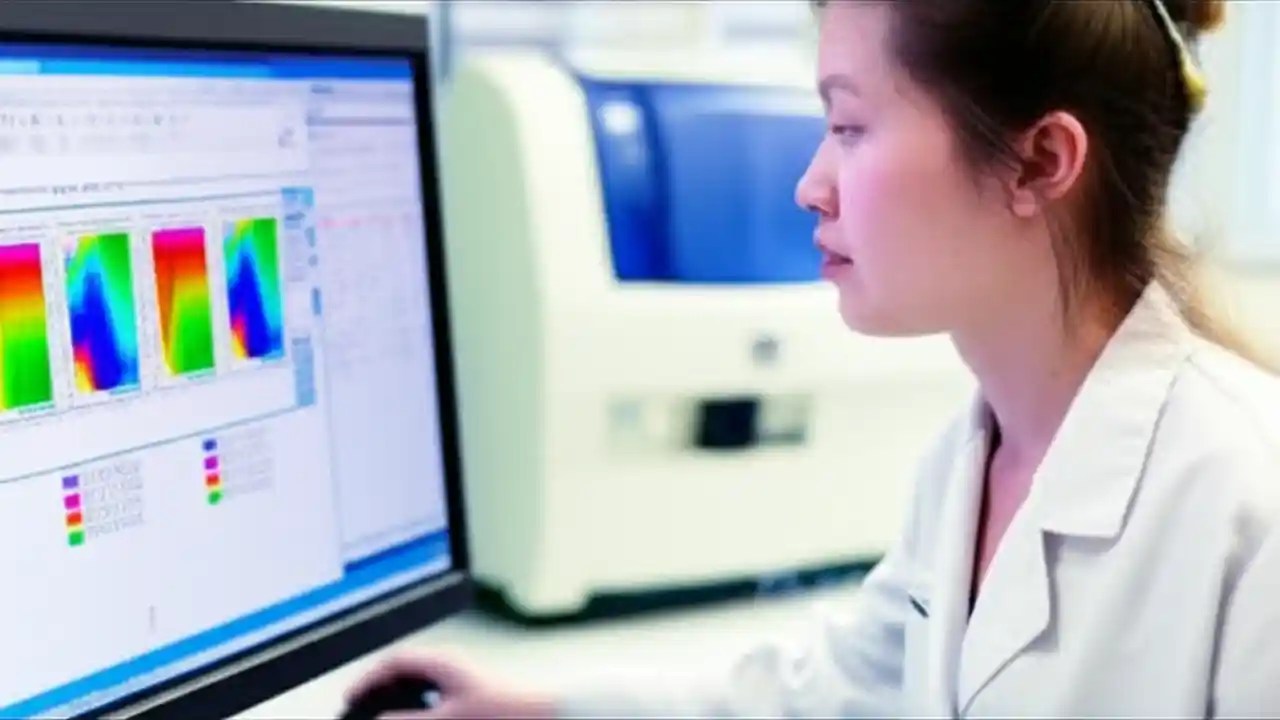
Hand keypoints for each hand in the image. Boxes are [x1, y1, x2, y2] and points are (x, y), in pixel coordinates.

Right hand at [344, 652, 557, 718]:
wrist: (545, 718)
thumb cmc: (506, 712)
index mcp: (442, 664)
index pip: (394, 661)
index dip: (368, 678)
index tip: (351, 697)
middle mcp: (452, 670)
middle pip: (405, 675)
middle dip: (382, 692)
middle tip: (363, 708)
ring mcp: (463, 685)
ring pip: (421, 690)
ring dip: (402, 704)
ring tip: (386, 716)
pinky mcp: (473, 702)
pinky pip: (436, 703)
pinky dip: (421, 712)